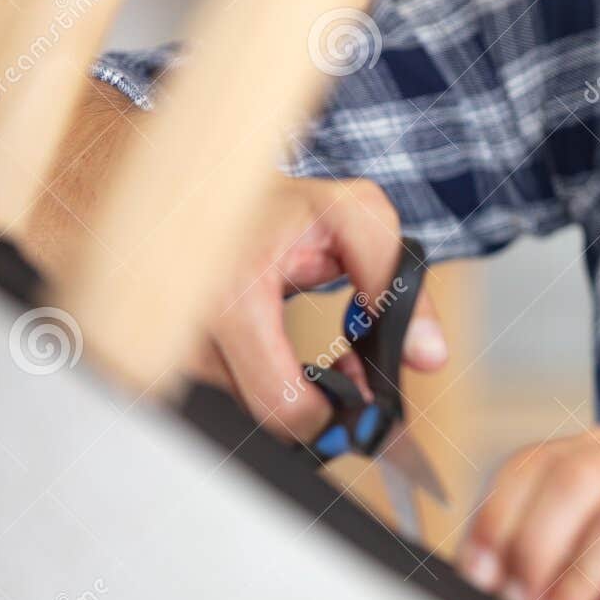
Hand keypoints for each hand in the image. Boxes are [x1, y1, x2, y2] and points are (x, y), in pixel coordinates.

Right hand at [185, 176, 448, 441]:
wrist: (205, 184)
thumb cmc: (278, 200)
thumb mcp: (353, 217)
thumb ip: (396, 281)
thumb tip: (427, 354)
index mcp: (231, 298)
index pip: (282, 404)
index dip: (334, 412)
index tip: (365, 391)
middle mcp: (190, 332)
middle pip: (271, 415)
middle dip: (323, 402)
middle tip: (353, 366)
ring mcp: (174, 348)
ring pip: (252, 406)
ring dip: (296, 388)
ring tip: (324, 352)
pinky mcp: (171, 355)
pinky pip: (234, 389)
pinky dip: (269, 379)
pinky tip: (286, 350)